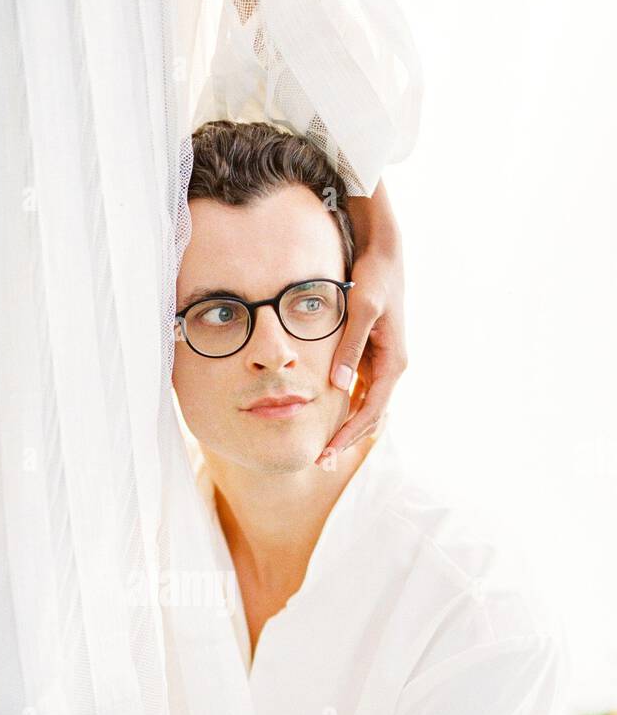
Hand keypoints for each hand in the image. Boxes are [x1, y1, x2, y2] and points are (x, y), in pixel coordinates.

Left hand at [317, 180, 407, 464]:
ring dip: (347, 429)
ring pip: (366, 407)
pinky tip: (328, 423)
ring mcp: (383, 362)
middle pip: (370, 416)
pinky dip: (346, 410)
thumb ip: (349, 348)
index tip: (328, 452)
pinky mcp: (372, 355)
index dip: (349, 434)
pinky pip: (360, 392)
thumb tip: (339, 387)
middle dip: (347, 440)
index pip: (371, 410)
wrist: (384, 251)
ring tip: (324, 452)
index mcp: (393, 361)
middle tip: (322, 464)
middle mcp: (392, 366)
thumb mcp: (361, 309)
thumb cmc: (374, 277)